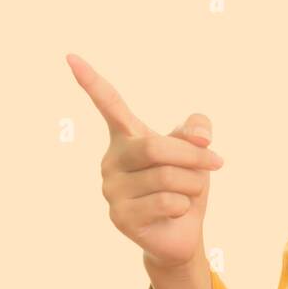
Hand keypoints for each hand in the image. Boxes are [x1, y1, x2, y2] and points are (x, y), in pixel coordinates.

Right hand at [66, 53, 223, 270]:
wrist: (182, 232)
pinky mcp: (120, 217)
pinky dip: (184, 206)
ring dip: (193, 184)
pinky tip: (175, 212)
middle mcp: (112, 160)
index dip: (91, 81)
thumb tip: (201, 136)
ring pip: (166, 177)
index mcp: (126, 137)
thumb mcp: (197, 151)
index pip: (109, 104)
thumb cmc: (185, 184)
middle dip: (192, 156)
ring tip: (187, 194)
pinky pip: (166, 202)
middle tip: (217, 163)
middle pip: (154, 148)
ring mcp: (111, 190)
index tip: (70, 56)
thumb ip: (198, 130)